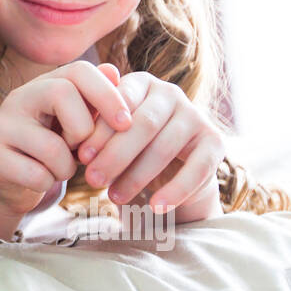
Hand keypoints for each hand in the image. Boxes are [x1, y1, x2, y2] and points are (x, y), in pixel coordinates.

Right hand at [0, 61, 133, 217]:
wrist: (15, 184)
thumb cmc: (54, 149)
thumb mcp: (77, 123)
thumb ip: (96, 100)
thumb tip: (114, 72)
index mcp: (43, 85)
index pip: (78, 70)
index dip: (107, 94)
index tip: (126, 123)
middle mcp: (18, 98)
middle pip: (62, 93)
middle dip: (83, 130)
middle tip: (81, 151)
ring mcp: (1, 126)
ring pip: (52, 146)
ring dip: (66, 167)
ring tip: (58, 168)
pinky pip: (37, 175)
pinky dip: (47, 183)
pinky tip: (39, 179)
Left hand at [73, 69, 224, 219]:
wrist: (170, 170)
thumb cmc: (127, 149)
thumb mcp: (109, 136)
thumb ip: (94, 131)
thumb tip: (74, 144)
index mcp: (141, 83)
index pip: (120, 100)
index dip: (100, 130)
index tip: (81, 156)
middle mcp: (171, 93)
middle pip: (142, 124)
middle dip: (115, 155)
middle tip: (92, 180)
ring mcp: (196, 116)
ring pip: (165, 147)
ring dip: (137, 176)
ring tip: (113, 197)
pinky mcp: (215, 142)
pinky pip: (197, 168)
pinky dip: (176, 190)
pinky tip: (156, 206)